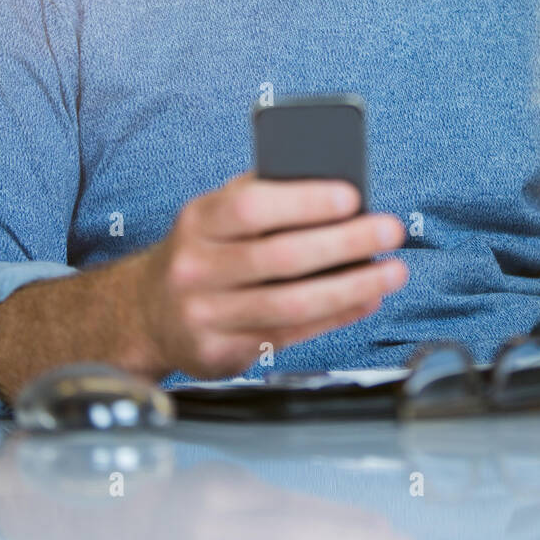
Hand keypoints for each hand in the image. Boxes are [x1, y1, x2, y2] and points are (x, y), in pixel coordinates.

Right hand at [135, 173, 407, 377]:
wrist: (148, 312)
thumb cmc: (202, 251)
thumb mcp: (217, 211)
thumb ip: (265, 195)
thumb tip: (335, 185)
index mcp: (198, 221)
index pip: (252, 206)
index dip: (306, 201)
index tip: (353, 196)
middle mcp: (196, 268)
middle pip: (281, 257)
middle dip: (346, 243)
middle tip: (389, 231)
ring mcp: (205, 315)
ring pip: (291, 304)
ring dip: (352, 287)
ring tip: (392, 271)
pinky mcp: (220, 353)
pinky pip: (290, 335)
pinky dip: (336, 316)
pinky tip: (365, 299)